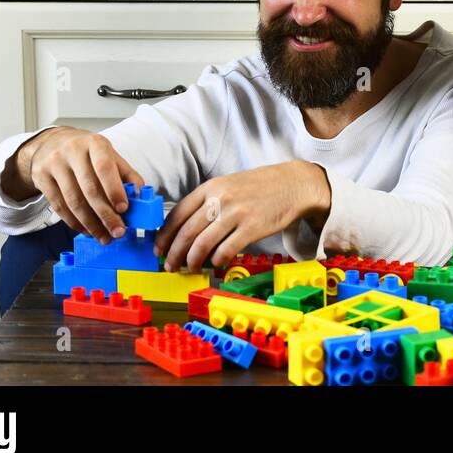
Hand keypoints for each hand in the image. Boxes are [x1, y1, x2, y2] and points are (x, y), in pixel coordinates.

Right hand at [7, 126, 144, 241]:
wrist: (50, 142)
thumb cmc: (86, 151)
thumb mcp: (109, 154)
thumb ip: (126, 173)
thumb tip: (140, 194)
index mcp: (94, 143)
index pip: (105, 167)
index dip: (114, 190)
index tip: (124, 209)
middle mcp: (72, 151)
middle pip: (89, 189)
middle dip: (105, 214)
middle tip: (117, 231)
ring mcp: (54, 164)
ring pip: (73, 201)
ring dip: (90, 223)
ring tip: (103, 236)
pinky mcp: (41, 178)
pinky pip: (58, 206)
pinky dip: (74, 222)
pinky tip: (85, 229)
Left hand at [154, 162, 329, 271]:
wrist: (293, 184)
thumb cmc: (260, 187)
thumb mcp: (229, 185)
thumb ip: (208, 202)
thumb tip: (185, 229)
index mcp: (211, 187)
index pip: (178, 214)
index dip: (165, 235)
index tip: (159, 249)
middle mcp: (220, 199)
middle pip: (186, 232)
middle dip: (174, 254)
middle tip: (170, 265)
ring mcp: (237, 213)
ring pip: (202, 244)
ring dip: (191, 261)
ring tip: (190, 268)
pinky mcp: (252, 227)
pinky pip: (226, 250)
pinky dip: (217, 261)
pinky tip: (215, 264)